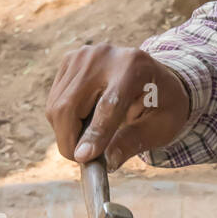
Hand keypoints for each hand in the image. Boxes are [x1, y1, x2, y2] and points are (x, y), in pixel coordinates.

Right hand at [45, 42, 191, 170]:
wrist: (154, 77)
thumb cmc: (162, 104)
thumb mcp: (160, 127)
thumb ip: (133, 142)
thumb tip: (108, 161)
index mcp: (135, 67)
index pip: (108, 105)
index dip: (94, 134)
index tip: (82, 158)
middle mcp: (104, 56)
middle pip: (71, 105)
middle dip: (70, 139)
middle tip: (82, 160)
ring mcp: (82, 56)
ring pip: (57, 106)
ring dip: (66, 133)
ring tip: (89, 141)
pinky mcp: (68, 61)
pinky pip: (55, 101)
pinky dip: (63, 121)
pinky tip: (84, 123)